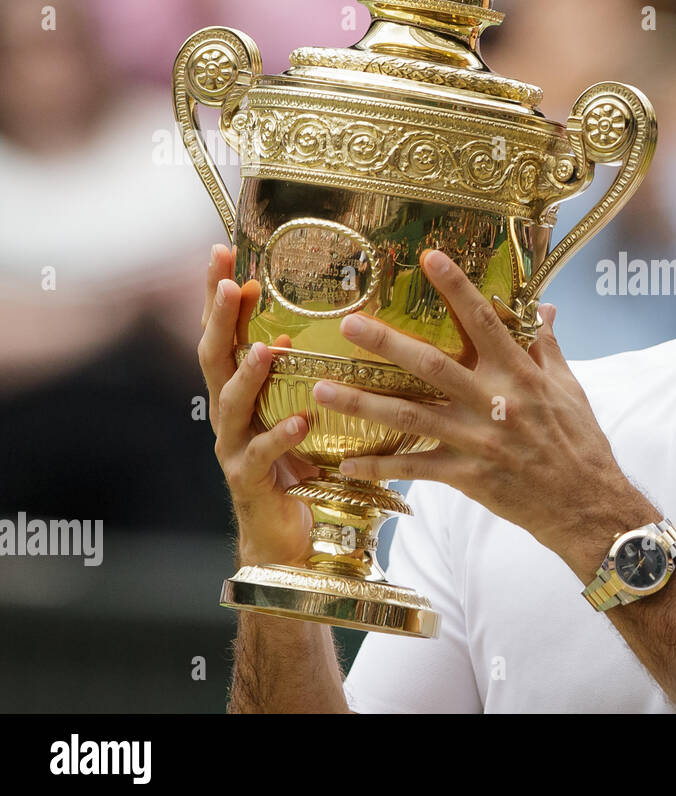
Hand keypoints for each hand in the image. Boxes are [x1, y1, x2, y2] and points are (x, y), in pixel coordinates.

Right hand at [197, 244, 314, 566]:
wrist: (289, 543)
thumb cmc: (304, 471)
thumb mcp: (310, 413)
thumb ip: (314, 376)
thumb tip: (340, 326)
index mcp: (245, 393)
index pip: (226, 334)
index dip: (220, 296)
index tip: (224, 252)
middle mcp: (231, 416)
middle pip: (215, 358)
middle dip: (218, 319)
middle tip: (228, 284)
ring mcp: (235, 449)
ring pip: (230, 405)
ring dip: (248, 375)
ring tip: (266, 348)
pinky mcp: (250, 483)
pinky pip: (260, 456)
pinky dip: (280, 437)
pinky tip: (300, 421)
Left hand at [308, 249, 635, 551]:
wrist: (586, 504)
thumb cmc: (580, 443)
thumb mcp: (569, 389)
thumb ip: (547, 347)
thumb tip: (545, 308)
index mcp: (520, 375)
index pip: (485, 322)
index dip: (457, 288)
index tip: (431, 259)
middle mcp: (493, 403)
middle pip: (432, 366)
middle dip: (387, 344)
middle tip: (349, 325)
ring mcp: (476, 441)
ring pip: (410, 417)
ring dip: (363, 402)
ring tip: (322, 388)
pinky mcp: (467, 476)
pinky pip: (415, 468)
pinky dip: (380, 467)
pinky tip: (347, 464)